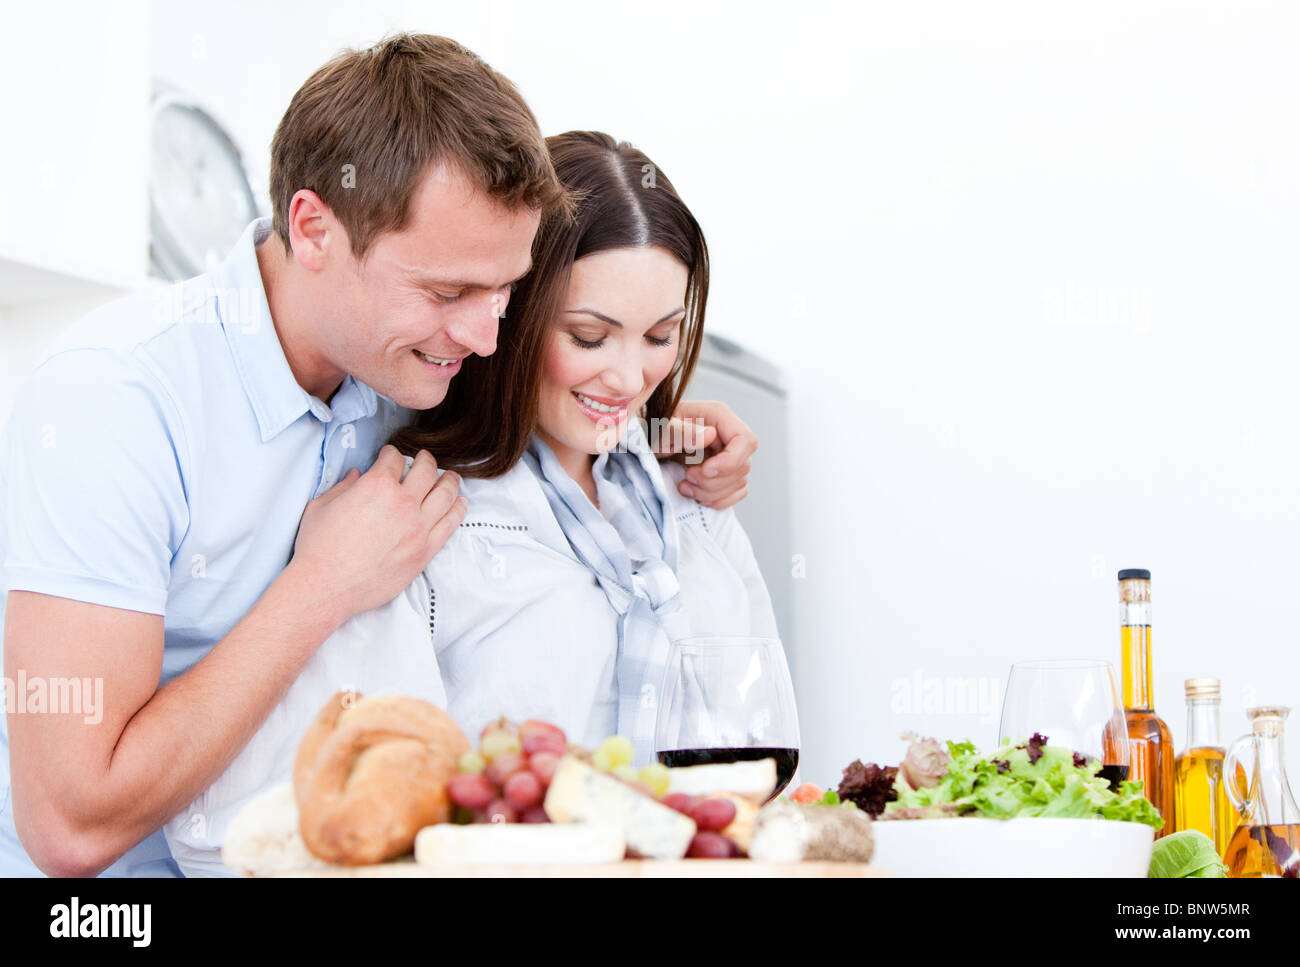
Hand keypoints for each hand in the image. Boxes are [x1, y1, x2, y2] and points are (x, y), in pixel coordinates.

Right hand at [288, 446, 465, 623]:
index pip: (394, 459)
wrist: (326, 586)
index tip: (391, 456)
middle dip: (425, 460)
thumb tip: (357, 475)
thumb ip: (344, 486)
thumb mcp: (322, 506)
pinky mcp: (425, 551)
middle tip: (425, 459)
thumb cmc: (318, 547)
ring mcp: (418, 527)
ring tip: (450, 476)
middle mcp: (403, 503)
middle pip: (426, 471)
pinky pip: (450, 525)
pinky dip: (457, 510)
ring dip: (449, 481)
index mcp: (376, 485)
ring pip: (445, 494)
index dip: (392, 453)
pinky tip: (460, 503)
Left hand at [655, 399, 756, 509]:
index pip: (745, 441)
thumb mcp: (662, 428)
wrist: (648, 440)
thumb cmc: (654, 429)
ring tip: (686, 485)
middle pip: (743, 466)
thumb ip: (683, 431)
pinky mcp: (727, 472)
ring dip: (711, 492)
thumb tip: (710, 435)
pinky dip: (718, 499)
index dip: (730, 461)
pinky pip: (736, 491)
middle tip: (688, 477)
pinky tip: (696, 494)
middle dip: (714, 480)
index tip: (705, 470)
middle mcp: (728, 435)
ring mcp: (730, 455)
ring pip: (739, 482)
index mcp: (719, 417)